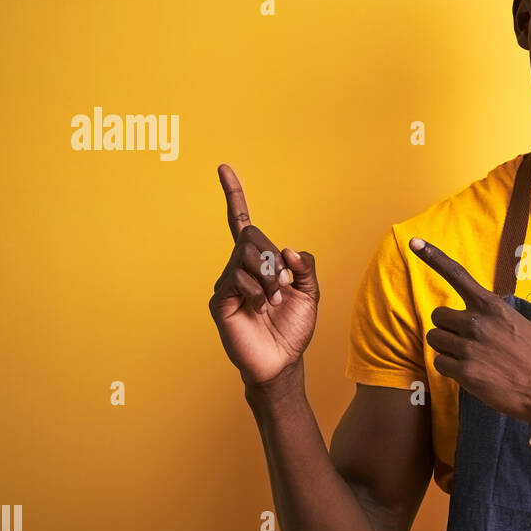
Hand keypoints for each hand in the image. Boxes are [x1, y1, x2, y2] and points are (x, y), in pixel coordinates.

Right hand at [208, 164, 319, 387]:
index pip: (242, 223)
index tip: (224, 169)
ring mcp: (227, 283)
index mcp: (259, 262)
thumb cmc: (293, 328)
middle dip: (274, 259)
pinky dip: (257, 292)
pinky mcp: (220, 300)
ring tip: (273, 302)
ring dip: (269, 279)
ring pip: (246, 257)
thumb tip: (287, 249)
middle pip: (252, 237)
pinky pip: (237, 279)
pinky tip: (260, 308)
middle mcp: (239, 267)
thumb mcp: (310, 292)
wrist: (282, 361)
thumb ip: (305, 266)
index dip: (233, 196)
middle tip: (282, 287)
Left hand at [408, 237, 530, 425]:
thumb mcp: (526, 326)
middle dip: (447, 328)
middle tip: (464, 341)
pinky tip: (470, 374)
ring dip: (446, 349)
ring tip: (469, 359)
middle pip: (438, 316)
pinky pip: (440, 364)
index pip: (458, 275)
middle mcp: (478, 322)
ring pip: (435, 340)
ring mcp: (469, 347)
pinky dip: (450, 370)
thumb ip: (502, 318)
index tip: (414, 242)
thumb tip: (494, 319)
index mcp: (493, 306)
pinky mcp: (464, 372)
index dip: (433, 257)